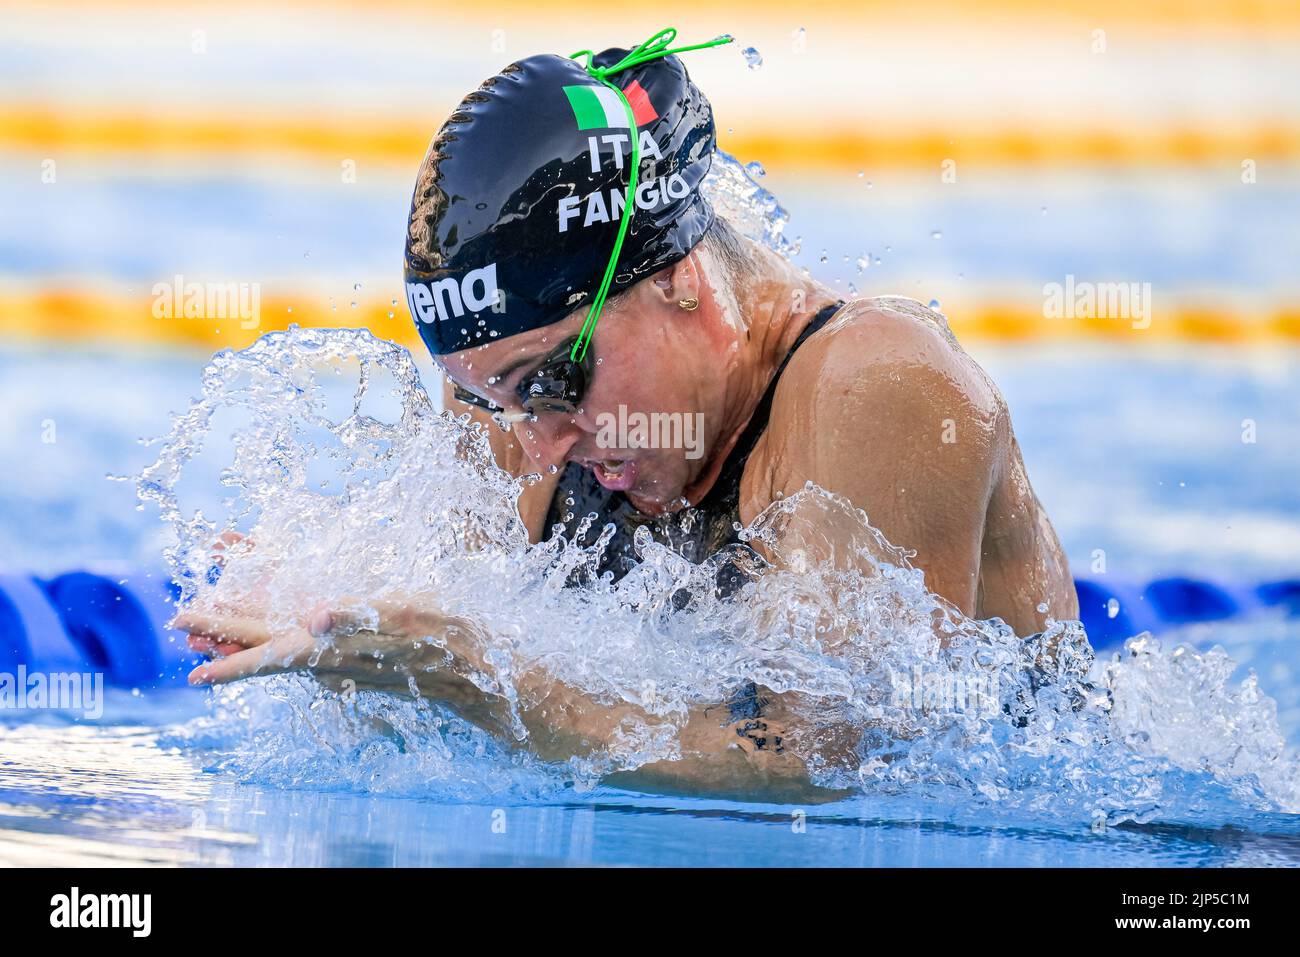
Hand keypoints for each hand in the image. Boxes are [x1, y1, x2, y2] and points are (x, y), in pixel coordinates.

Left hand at [175, 598, 496, 707]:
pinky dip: (278, 636)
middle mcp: (324, 662)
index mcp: (326, 651)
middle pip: (263, 648)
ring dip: (246, 640)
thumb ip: (353, 617)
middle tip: (183, 625)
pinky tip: (280, 632)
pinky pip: (302, 649)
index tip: (188, 655)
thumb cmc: (434, 639)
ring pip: (280, 651)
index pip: (263, 652)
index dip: (224, 653)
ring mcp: (337, 662)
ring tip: (214, 636)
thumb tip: (314, 618)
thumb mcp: (398, 618)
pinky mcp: (352, 658)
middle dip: (221, 637)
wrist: (470, 668)